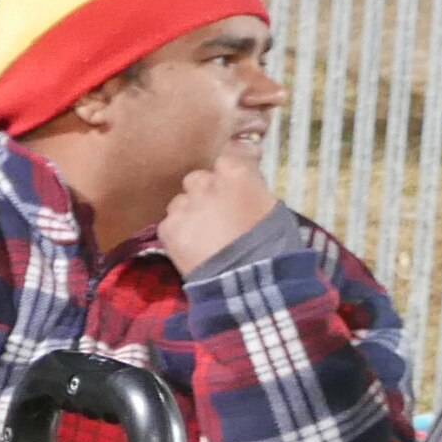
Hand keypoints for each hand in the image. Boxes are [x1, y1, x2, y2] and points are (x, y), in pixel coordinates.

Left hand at [153, 145, 279, 265]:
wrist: (247, 282)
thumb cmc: (271, 244)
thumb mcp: (273, 208)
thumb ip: (253, 187)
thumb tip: (246, 181)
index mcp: (235, 173)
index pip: (226, 158)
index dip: (229, 173)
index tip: (233, 183)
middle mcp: (205, 183)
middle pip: (199, 179)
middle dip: (206, 191)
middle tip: (217, 212)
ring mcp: (184, 206)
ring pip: (181, 201)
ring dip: (190, 212)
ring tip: (204, 234)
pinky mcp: (168, 228)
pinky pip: (170, 223)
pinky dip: (179, 232)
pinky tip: (193, 247)